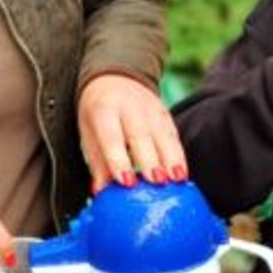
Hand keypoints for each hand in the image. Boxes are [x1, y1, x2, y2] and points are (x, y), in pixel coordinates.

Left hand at [79, 73, 187, 189]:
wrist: (115, 78)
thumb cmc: (99, 114)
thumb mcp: (89, 133)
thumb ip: (98, 163)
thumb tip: (101, 194)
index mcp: (104, 110)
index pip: (111, 136)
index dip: (119, 159)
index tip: (127, 182)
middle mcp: (129, 107)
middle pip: (141, 135)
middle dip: (150, 159)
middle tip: (157, 182)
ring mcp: (150, 108)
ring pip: (162, 134)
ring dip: (171, 158)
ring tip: (176, 180)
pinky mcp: (165, 113)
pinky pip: (173, 135)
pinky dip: (179, 155)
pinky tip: (182, 174)